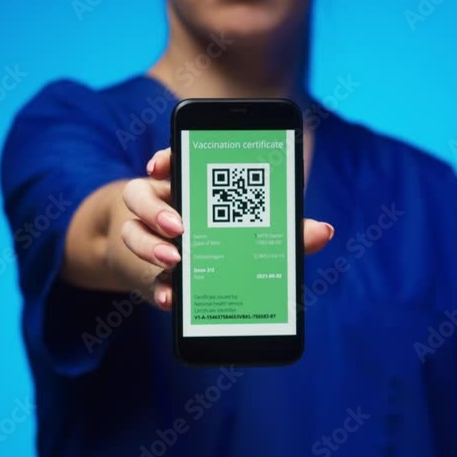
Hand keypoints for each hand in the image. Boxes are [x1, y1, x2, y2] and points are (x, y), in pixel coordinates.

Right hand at [120, 148, 333, 309]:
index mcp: (186, 188)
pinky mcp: (145, 273)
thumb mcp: (250, 233)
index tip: (161, 166)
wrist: (182, 273)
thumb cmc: (222, 242)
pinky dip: (159, 288)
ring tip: (176, 260)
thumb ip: (283, 230)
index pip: (169, 161)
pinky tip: (172, 297)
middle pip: (140, 195)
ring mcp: (146, 239)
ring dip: (151, 246)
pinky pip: (143, 277)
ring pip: (132, 231)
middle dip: (156, 209)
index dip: (165, 158)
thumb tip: (323, 231)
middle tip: (179, 227)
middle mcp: (159, 207)